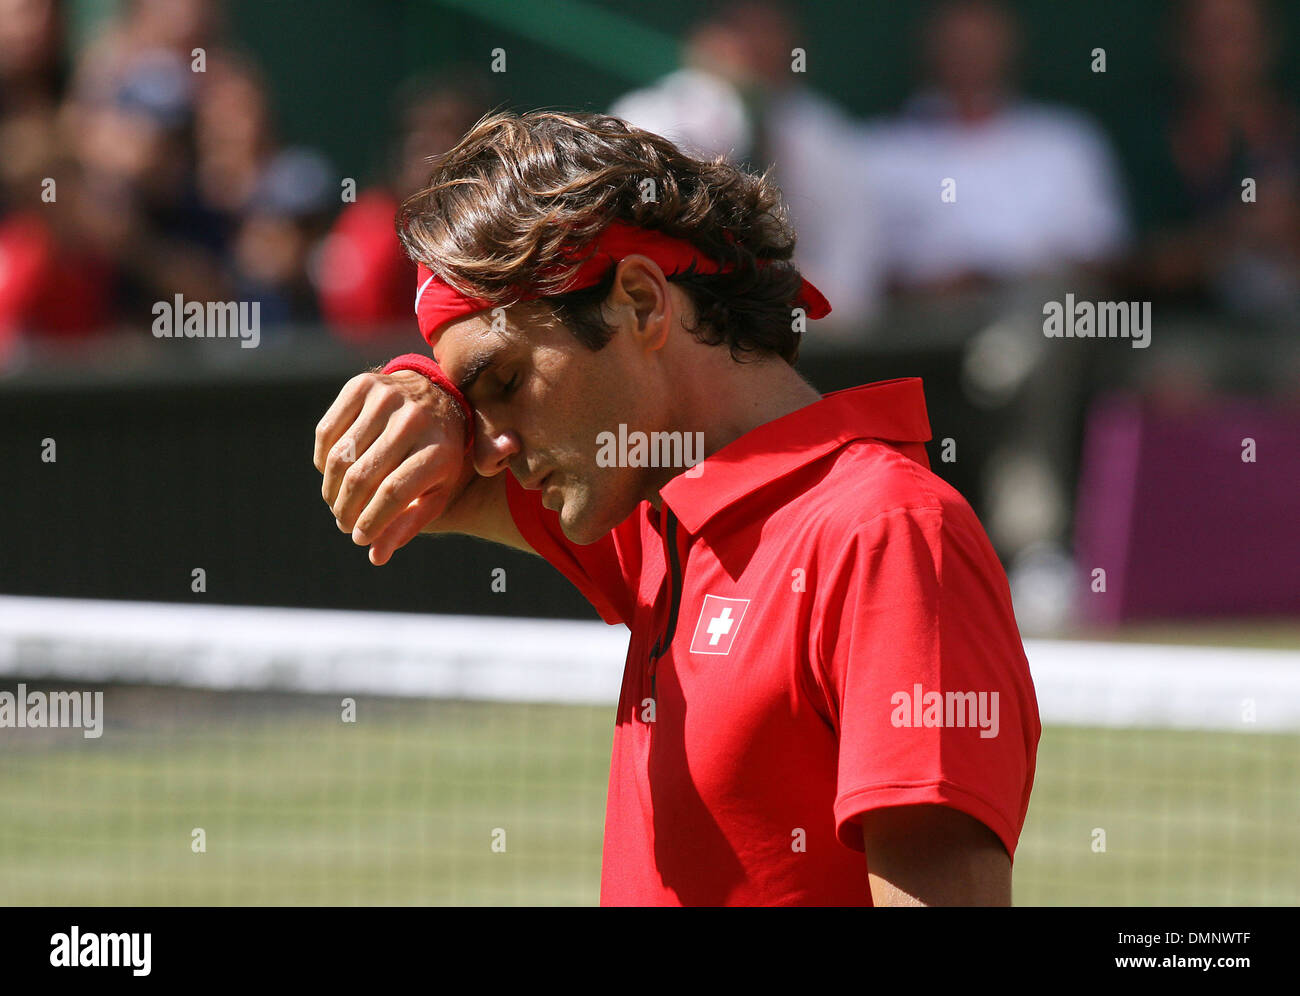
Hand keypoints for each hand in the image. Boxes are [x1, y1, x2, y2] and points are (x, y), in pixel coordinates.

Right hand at [314, 368, 473, 564]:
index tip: (359, 537)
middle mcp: (414, 420)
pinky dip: (323, 460)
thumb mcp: (437, 490)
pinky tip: (333, 474)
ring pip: (340, 456)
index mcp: (438, 450)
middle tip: (344, 523)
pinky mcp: (362, 385)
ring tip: (336, 504)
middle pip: (362, 477)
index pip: (393, 493)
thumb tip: (375, 557)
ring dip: (331, 489)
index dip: (370, 521)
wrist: (439, 396)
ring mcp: (387, 398)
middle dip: (346, 509)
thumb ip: (409, 523)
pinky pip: (327, 432)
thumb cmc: (439, 454)